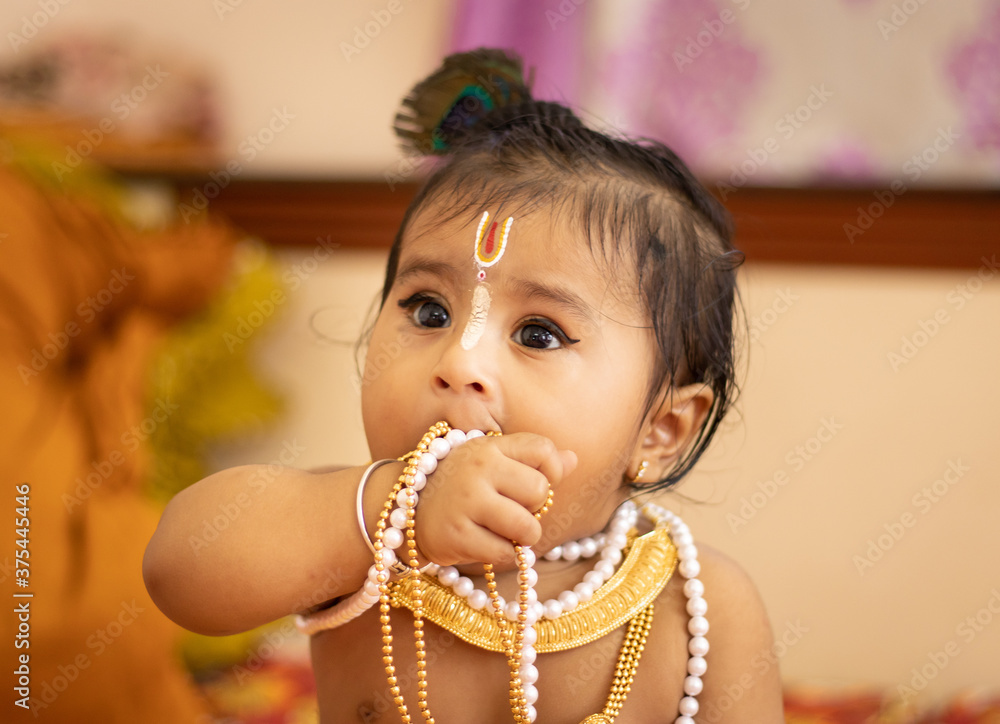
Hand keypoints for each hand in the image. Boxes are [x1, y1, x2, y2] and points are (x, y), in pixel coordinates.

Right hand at [414, 433, 576, 567]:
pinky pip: (504, 553)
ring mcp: (467, 502)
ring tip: (504, 531)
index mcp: (490, 446)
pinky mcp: (457, 535)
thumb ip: (532, 459)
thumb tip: (572, 460)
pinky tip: (482, 542)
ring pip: (527, 528)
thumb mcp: (492, 460)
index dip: (551, 471)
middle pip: (539, 491)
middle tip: (512, 510)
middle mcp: (478, 468)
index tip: (534, 485)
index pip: (543, 450)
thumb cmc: (462, 484)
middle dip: (533, 508)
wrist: (407, 508)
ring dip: (523, 537)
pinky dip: (501, 554)